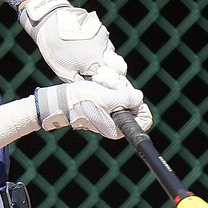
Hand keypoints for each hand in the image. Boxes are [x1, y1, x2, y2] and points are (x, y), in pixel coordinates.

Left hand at [19, 0, 127, 82]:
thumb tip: (92, 86)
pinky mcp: (101, 29)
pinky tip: (88, 48)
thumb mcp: (64, 71)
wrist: (50, 20)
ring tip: (90, 59)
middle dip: (114, 72)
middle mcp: (103, 49)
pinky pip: (106, 43)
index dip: (108, 83)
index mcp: (94, 61)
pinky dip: (101, 48)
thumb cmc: (54, 48)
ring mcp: (104, 37)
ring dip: (106, 59)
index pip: (113, 78)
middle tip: (101, 74)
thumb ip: (80, 80)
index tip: (98, 82)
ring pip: (112, 54)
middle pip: (119, 66)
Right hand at [35, 80, 149, 138]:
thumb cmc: (82, 100)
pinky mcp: (106, 101)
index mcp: (119, 127)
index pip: (145, 119)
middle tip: (109, 85)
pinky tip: (97, 80)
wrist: (63, 98)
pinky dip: (108, 82)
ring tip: (99, 81)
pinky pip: (115, 88)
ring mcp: (112, 110)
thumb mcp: (107, 99)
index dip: (141, 104)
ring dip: (113, 82)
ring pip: (125, 91)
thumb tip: (139, 98)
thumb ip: (127, 99)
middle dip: (122, 88)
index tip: (129, 94)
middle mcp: (117, 120)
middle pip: (134, 100)